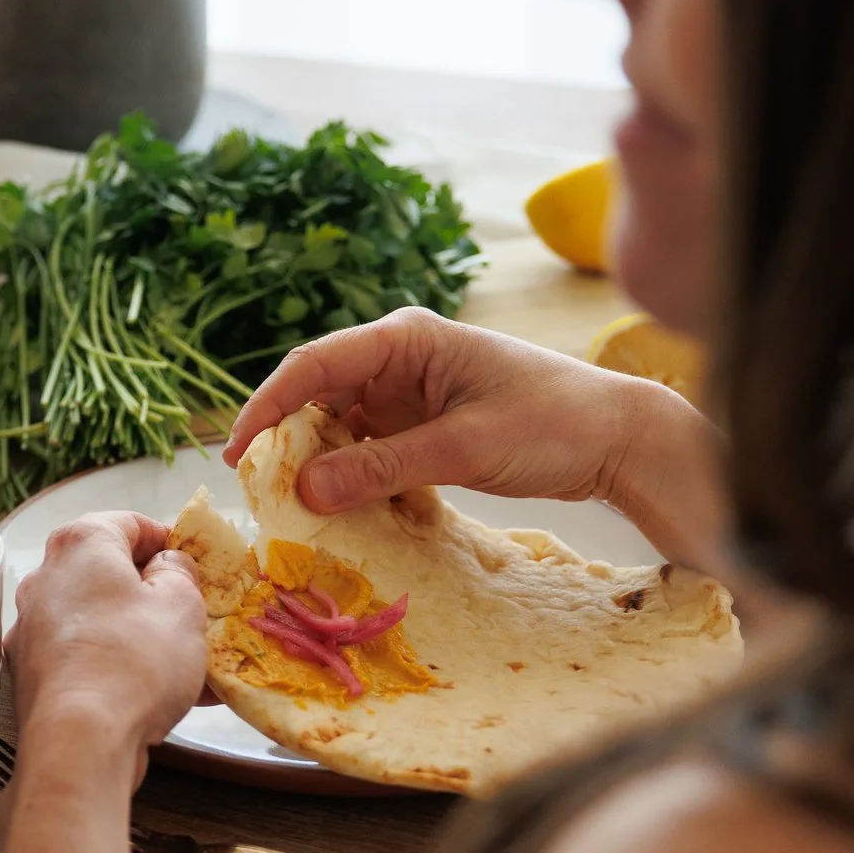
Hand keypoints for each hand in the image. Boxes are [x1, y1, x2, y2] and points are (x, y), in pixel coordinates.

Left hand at [10, 513, 209, 787]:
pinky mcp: (32, 672)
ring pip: (100, 619)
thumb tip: (167, 565)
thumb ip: (179, 573)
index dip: (167, 539)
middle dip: (154, 592)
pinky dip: (119, 666)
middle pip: (108, 572)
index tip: (194, 563)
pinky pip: (86, 656)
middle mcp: (45, 579)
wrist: (80, 742)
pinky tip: (161, 696)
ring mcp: (32, 627)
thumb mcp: (182, 606)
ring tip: (189, 664)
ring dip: (142, 634)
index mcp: (79, 544)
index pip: (129, 522)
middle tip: (193, 614)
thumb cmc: (135, 661)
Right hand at [222, 307, 724, 561]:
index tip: (236, 454)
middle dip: (288, 444)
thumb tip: (305, 491)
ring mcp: (405, 395)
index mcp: (404, 338)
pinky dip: (353, 482)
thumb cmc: (552, 422)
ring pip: (337, 430)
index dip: (267, 407)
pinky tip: (348, 513)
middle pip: (316, 398)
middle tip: (264, 495)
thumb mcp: (465, 448)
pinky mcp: (417, 428)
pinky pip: (365, 454)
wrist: (617, 441)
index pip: (313, 365)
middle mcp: (395, 360)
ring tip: (302, 512)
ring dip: (320, 469)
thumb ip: (383, 468)